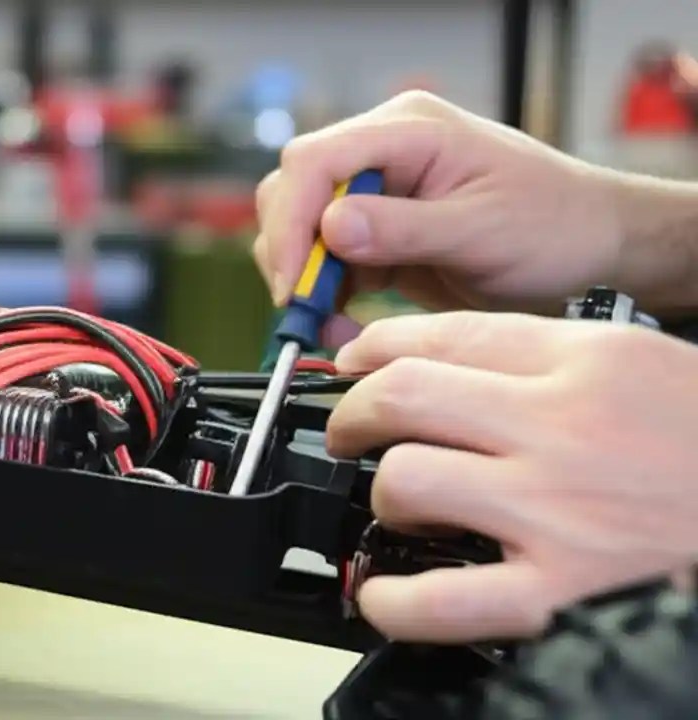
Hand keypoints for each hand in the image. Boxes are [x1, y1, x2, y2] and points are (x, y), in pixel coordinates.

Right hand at [253, 91, 624, 344]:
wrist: (592, 253)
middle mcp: (383, 154)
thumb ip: (405, 228)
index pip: (314, 161)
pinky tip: (344, 327)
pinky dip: (325, 299)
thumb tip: (332, 228)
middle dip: (290, 254)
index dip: (292, 220)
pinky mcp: (378, 234)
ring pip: (302, 231)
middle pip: (294, 192)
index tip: (294, 281)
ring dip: (306, 283)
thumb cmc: (557, 226)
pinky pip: (326, 264)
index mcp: (408, 131)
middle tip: (307, 309)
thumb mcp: (483, 230)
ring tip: (330, 327)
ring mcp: (378, 194)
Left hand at [327, 312, 697, 642]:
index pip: (449, 334)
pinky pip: (441, 600)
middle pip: (403, 396)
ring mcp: (557, 510)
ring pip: (405, 481)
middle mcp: (564, 425)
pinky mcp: (564, 592)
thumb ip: (555, 358)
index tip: (356, 363)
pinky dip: (393, 601)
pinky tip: (386, 596)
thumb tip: (454, 363)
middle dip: (353, 413)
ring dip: (381, 496)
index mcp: (589, 361)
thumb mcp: (649, 369)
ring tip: (396, 507)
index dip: (378, 347)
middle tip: (349, 431)